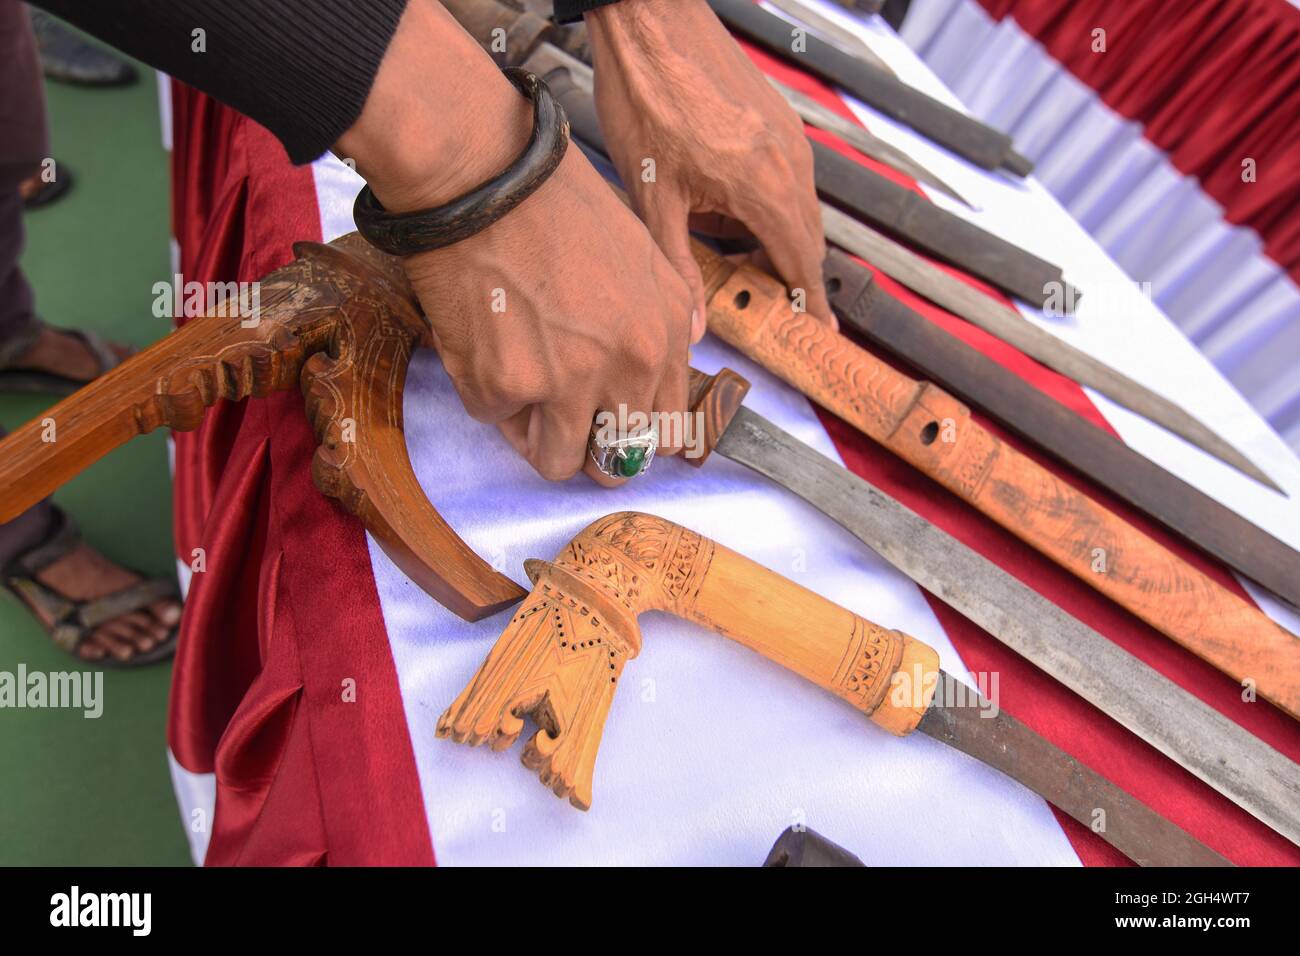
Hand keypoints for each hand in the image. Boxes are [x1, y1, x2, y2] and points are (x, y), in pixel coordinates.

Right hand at [336, 0, 693, 483]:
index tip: (606, 424)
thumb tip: (676, 357)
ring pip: (556, 463)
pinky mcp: (505, 385)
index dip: (633, 434)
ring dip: (533, 436)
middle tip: (556, 421)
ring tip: (514, 384)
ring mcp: (568, 381)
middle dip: (587, 449)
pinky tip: (481, 338)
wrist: (484, 173)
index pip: (667, 430)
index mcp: (666, 334)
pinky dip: (483, 390)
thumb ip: (666, 312)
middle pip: (617, 460)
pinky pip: (493, 419)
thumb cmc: (556, 199)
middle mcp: (629, 365)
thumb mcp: (642, 250)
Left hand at [586, 0, 833, 339]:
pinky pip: (791, 179)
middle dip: (794, 278)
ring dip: (780, 240)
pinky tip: (733, 213)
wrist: (652, 23)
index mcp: (765, 189)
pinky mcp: (779, 120)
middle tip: (775, 309)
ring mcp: (790, 138)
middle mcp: (791, 164)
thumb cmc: (647, 101)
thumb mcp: (652, 197)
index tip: (823, 333)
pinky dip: (774, 207)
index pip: (801, 263)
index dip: (811, 304)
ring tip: (743, 263)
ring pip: (800, 208)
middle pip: (808, 240)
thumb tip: (693, 322)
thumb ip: (677, 265)